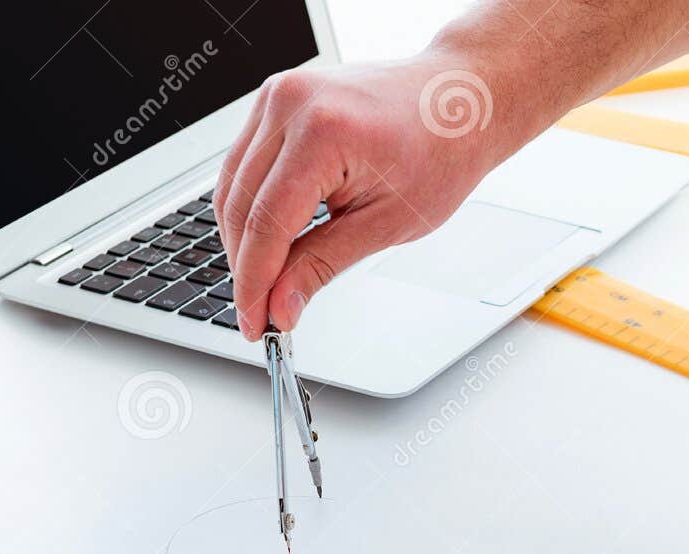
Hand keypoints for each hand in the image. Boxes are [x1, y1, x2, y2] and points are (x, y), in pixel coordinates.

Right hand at [214, 51, 507, 339]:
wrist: (457, 105)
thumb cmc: (438, 153)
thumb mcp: (385, 224)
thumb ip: (322, 264)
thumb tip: (282, 305)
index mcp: (322, 133)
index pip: (265, 224)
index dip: (254, 283)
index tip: (256, 324)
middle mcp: (290, 104)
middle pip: (238, 205)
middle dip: (244, 268)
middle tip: (259, 315)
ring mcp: (278, 95)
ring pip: (232, 185)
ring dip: (241, 240)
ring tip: (263, 285)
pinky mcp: (277, 99)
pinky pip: (245, 163)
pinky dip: (250, 206)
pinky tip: (267, 242)